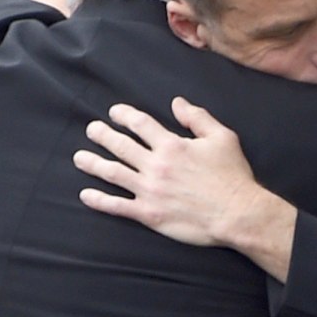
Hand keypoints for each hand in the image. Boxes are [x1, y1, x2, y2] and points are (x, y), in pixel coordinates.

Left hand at [75, 97, 298, 279]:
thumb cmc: (233, 176)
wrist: (237, 214)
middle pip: (120, 145)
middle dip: (102, 135)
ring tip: (79, 158)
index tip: (114, 113)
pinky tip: (86, 195)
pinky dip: (99, 201)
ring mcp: (149, 190)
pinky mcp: (149, 213)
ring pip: (112, 173)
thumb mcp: (223, 138)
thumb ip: (198, 118)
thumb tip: (177, 103)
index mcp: (172, 145)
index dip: (124, 115)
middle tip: (91, 130)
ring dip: (92, 164)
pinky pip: (118, 206)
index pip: (140, 124)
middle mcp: (156, 165)